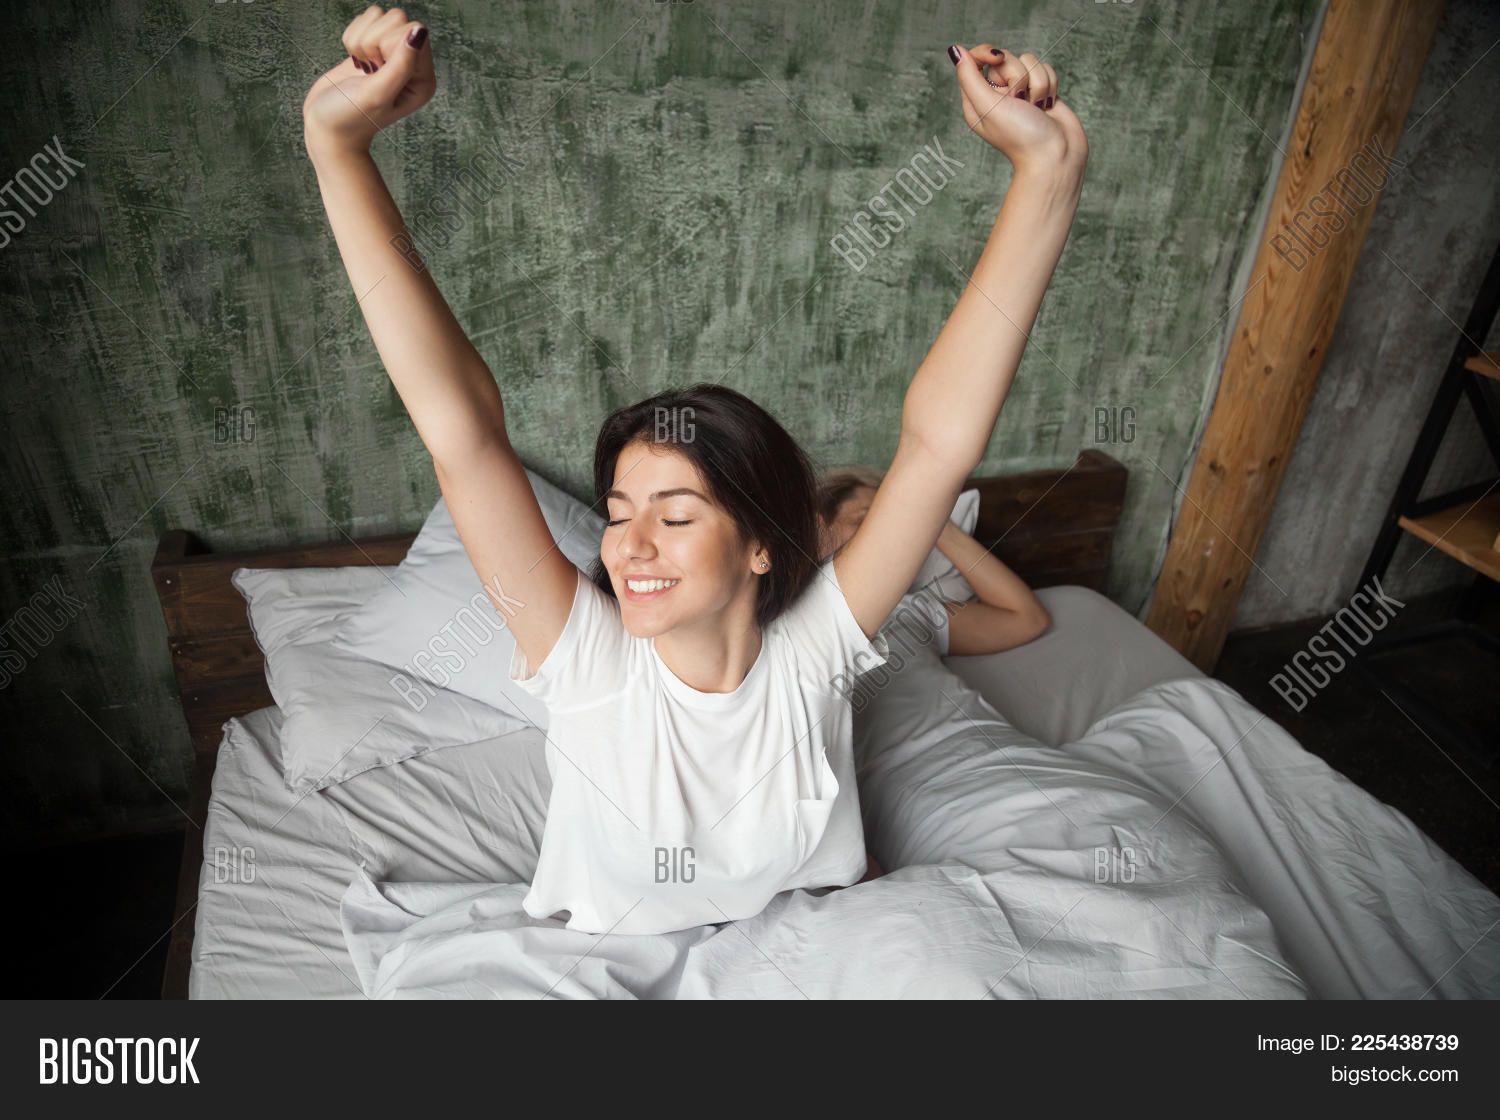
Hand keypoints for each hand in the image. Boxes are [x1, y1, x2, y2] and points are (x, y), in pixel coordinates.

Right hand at [302, 6, 435, 156]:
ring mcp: (392, 54)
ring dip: (361, 40)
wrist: (326, 127)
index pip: (414, 30)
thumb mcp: (376, 94)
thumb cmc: (351, 118)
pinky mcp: (373, 47)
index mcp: (423, 79)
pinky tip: (355, 63)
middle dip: (373, 42)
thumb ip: (400, 64)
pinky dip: (352, 39)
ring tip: (362, 68)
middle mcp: (412, 65)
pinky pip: (365, 20)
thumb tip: (419, 31)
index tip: (378, 70)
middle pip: (396, 19)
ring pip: (379, 16)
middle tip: (369, 71)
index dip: (388, 44)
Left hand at [948, 43, 1086, 177]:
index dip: (987, 52)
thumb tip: (956, 50)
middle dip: (1017, 76)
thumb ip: (969, 77)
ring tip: (1035, 107)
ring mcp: (1020, 92)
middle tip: (1018, 101)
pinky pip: (1046, 69)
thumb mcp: (987, 106)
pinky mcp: (1040, 91)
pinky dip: (1049, 85)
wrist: (1056, 154)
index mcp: (977, 99)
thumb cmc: (1020, 136)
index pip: (974, 59)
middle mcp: (996, 94)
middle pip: (1005, 57)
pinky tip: (1047, 105)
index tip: (998, 58)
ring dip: (1036, 83)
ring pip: (1029, 61)